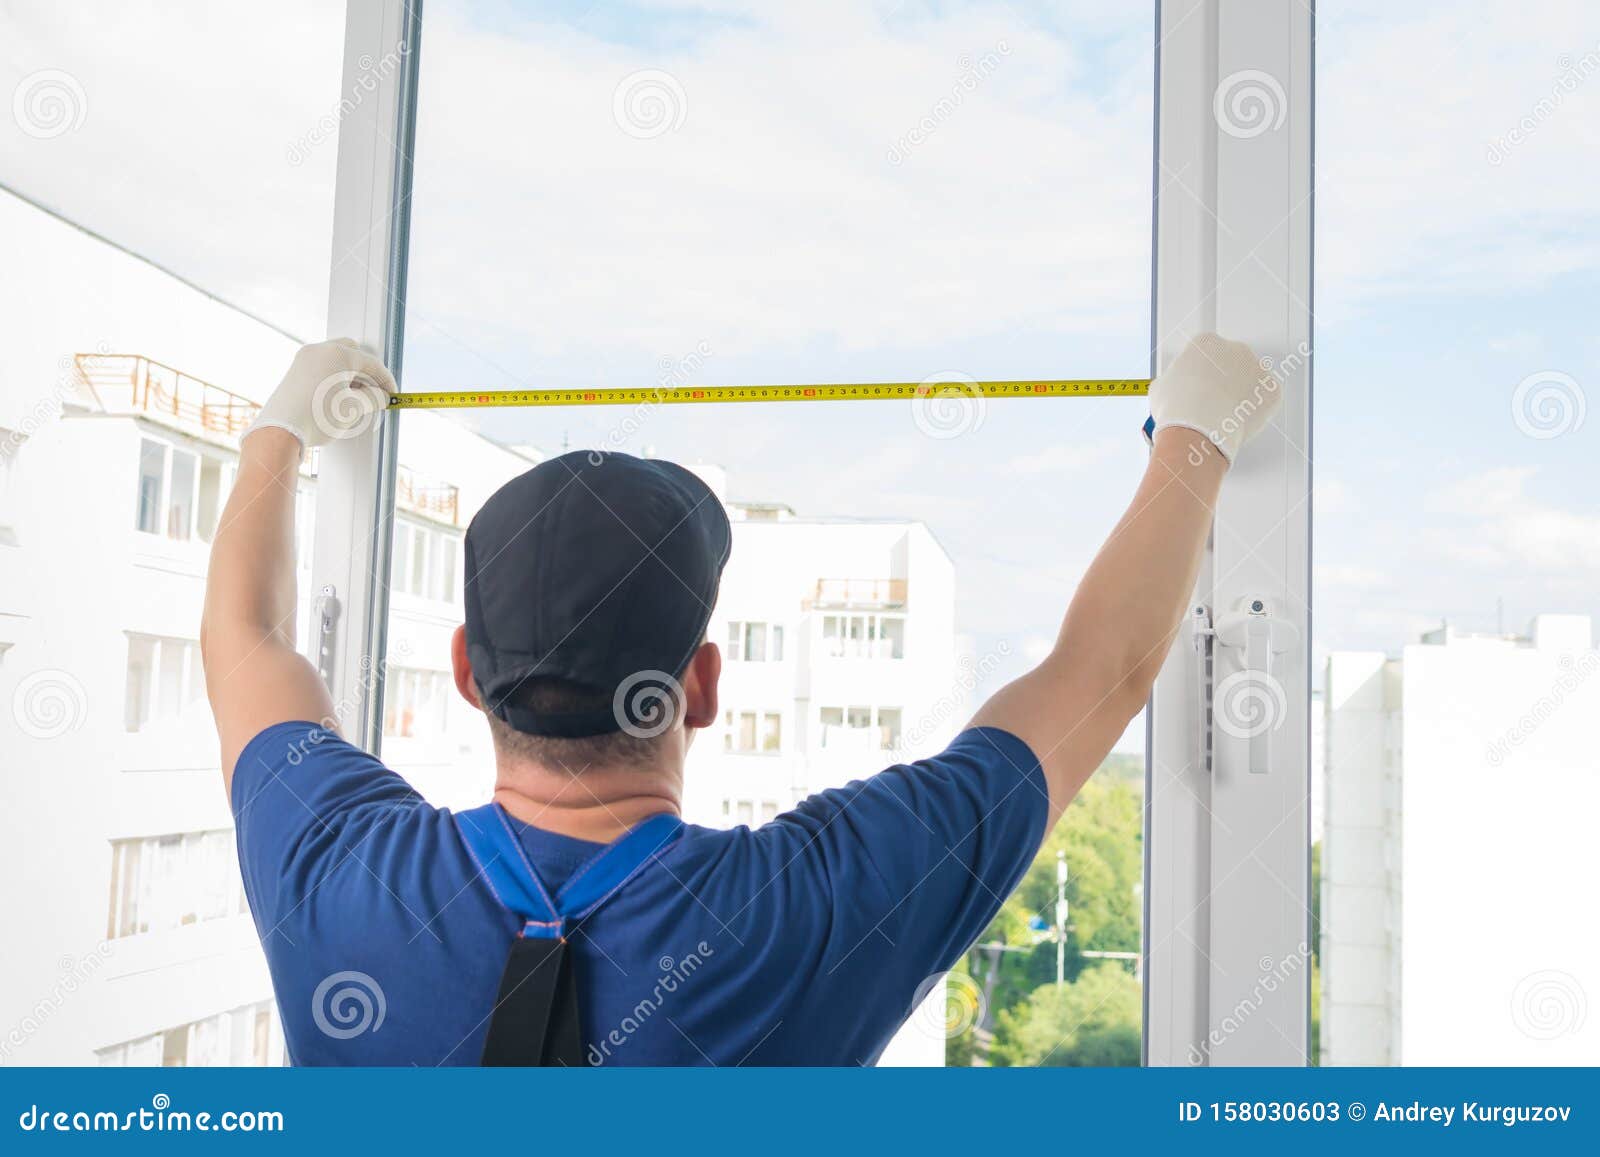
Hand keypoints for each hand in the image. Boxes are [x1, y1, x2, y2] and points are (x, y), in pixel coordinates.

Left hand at [243, 338, 395, 450]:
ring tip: (356, 400)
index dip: (386, 380)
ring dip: (350, 376)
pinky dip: (334, 379)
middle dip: (366, 373)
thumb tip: (381, 396)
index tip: (391, 393)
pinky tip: (338, 399)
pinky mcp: (295, 372)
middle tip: (373, 393)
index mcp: (338, 353)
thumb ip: (374, 398)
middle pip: (352, 354)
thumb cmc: (317, 416)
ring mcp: (304, 360)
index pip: (371, 364)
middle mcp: (319, 351)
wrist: (282, 431)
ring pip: (336, 361)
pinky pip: (321, 369)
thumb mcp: (355, 408)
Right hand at [1148, 333, 1281, 462]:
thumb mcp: (1162, 386)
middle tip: (1212, 403)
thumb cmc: (1177, 409)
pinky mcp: (1272, 390)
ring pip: (1251, 381)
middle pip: (1233, 363)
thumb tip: (1177, 389)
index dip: (1202, 373)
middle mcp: (1235, 349)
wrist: (1196, 430)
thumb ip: (1176, 380)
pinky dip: (1255, 411)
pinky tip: (1238, 420)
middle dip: (1226, 381)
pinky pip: (1265, 400)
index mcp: (1207, 342)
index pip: (1208, 352)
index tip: (1200, 386)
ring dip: (1242, 394)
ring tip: (1224, 416)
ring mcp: (1257, 368)